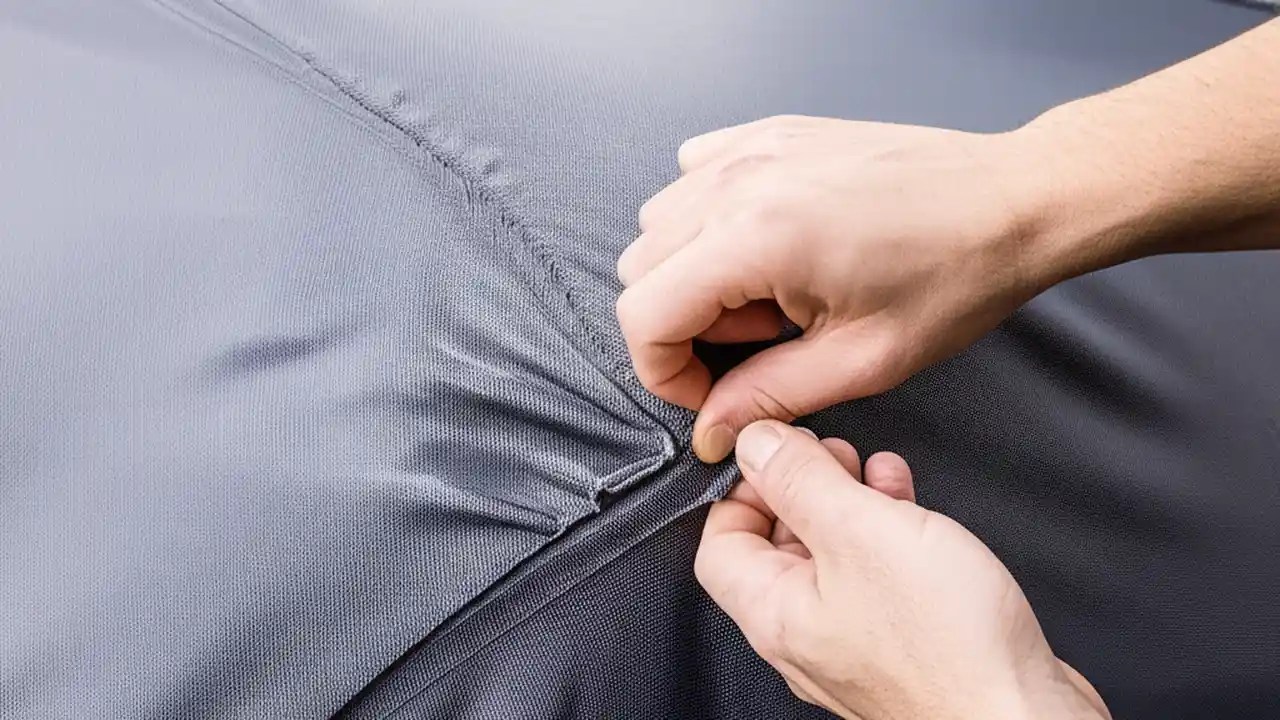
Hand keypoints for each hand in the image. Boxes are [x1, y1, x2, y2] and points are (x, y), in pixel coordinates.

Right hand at [616, 116, 1056, 461]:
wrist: (1013, 201)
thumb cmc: (956, 276)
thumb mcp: (862, 360)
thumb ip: (769, 396)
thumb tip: (712, 430)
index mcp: (757, 238)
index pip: (643, 314)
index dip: (665, 372)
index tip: (715, 391)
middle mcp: (739, 182)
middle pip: (639, 269)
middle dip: (680, 324)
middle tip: (757, 343)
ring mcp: (750, 148)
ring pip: (657, 223)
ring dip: (692, 271)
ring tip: (769, 292)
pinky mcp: (769, 133)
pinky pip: (692, 173)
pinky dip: (705, 217)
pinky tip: (763, 241)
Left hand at [695, 421, 1110, 719]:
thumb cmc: (951, 648)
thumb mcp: (862, 530)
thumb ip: (801, 480)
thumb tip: (755, 443)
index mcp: (774, 613)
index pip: (719, 543)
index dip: (740, 489)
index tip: (775, 453)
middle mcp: (804, 636)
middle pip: (773, 547)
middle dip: (799, 487)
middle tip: (827, 452)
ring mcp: (851, 645)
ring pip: (829, 558)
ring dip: (845, 503)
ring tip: (869, 468)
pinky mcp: (901, 645)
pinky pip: (872, 577)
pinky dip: (882, 531)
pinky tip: (906, 504)